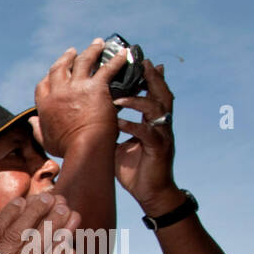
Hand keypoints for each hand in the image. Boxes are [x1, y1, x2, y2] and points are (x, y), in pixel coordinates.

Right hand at [32, 39, 125, 156]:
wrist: (84, 147)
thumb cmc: (67, 148)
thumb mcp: (47, 141)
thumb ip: (38, 129)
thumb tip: (31, 120)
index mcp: (45, 105)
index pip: (44, 84)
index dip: (49, 76)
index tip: (55, 72)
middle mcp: (59, 92)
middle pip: (60, 67)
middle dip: (67, 57)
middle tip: (73, 51)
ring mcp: (77, 87)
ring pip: (83, 61)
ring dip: (91, 50)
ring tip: (98, 43)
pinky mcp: (96, 87)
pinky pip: (108, 67)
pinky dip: (117, 59)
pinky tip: (124, 53)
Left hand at [113, 62, 180, 213]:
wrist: (151, 192)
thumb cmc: (134, 168)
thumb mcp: (119, 144)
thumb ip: (111, 129)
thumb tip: (92, 118)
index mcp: (152, 121)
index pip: (153, 93)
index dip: (149, 77)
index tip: (138, 61)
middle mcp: (160, 124)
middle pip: (162, 93)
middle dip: (152, 77)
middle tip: (142, 63)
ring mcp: (162, 135)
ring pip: (157, 109)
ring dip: (137, 100)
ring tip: (118, 96)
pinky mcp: (159, 149)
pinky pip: (147, 134)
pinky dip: (133, 126)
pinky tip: (120, 123)